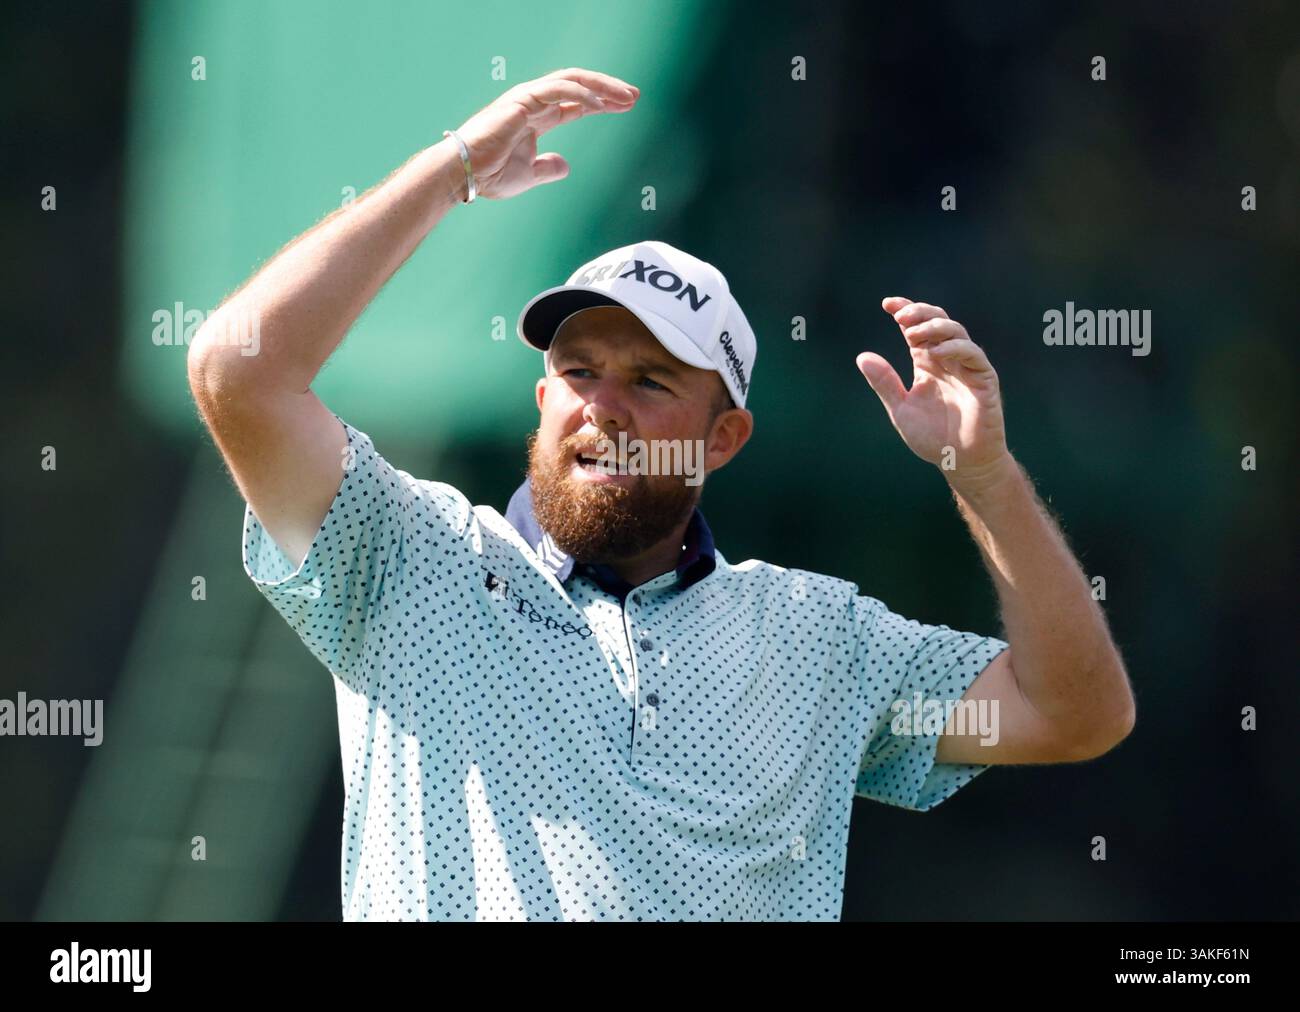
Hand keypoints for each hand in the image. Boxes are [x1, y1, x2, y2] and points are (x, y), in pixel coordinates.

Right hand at [453, 67, 638, 199]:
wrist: (465, 173)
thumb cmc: (490, 174)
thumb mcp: (529, 174)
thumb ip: (548, 168)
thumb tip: (566, 165)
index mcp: (535, 117)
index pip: (575, 104)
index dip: (601, 103)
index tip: (625, 107)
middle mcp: (533, 102)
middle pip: (578, 87)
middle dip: (608, 89)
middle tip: (634, 96)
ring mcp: (528, 98)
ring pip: (572, 81)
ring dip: (602, 87)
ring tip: (626, 96)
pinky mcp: (523, 99)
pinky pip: (559, 90)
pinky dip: (582, 94)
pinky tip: (601, 105)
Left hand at [856, 297, 1011, 492]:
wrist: (960, 462)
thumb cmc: (932, 438)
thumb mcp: (901, 410)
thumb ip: (885, 383)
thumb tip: (862, 357)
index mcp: (927, 364)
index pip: (916, 329)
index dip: (905, 311)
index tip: (887, 304)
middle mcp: (947, 360)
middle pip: (937, 322)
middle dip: (920, 313)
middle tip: (900, 315)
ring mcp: (966, 367)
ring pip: (955, 332)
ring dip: (934, 328)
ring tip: (913, 333)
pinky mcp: (984, 379)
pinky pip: (972, 355)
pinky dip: (955, 348)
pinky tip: (935, 352)